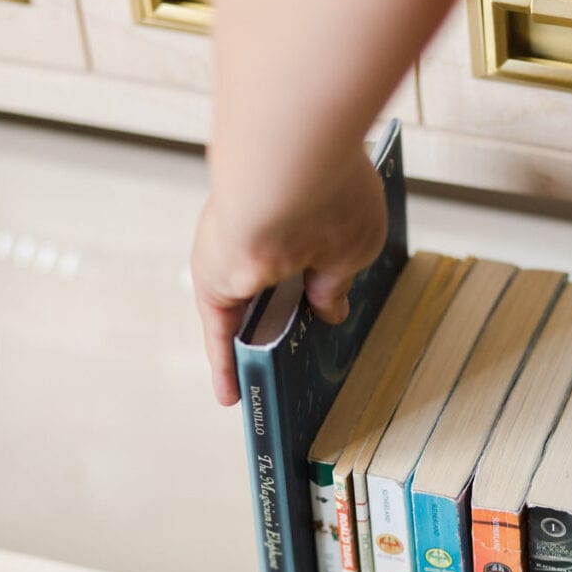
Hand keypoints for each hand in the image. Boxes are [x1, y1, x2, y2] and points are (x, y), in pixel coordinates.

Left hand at [190, 147, 387, 405]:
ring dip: (256, 343)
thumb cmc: (330, 193)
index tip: (320, 313)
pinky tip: (233, 395)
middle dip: (284, 317)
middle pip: (274, 287)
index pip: (308, 255)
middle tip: (296, 355)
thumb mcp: (354, 248)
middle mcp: (267, 229)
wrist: (288, 176)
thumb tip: (329, 311)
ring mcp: (240, 255)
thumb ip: (337, 283)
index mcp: (308, 208)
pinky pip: (221, 331)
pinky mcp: (217, 280)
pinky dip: (226, 363)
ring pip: (247, 311)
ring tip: (270, 384)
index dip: (315, 285)